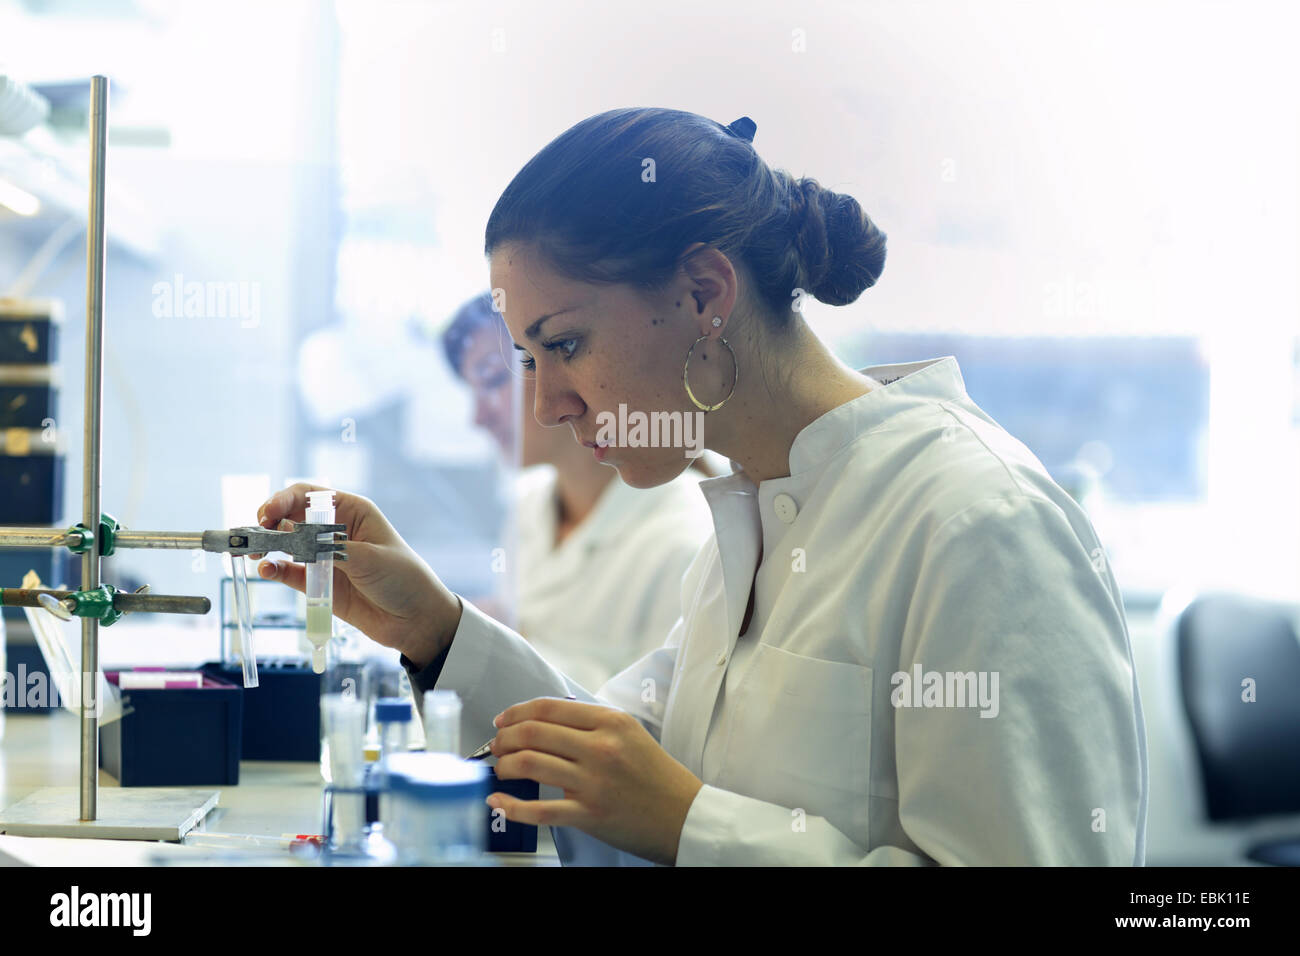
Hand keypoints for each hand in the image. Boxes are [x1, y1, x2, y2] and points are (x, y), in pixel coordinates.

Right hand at [251, 482, 459, 666]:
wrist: (417, 620)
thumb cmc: (404, 578)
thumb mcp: (369, 557)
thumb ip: (330, 547)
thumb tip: (293, 537)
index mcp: (352, 511)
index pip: (309, 495)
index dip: (283, 500)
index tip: (267, 515)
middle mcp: (335, 530)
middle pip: (291, 518)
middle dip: (269, 523)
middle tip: (255, 536)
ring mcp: (326, 557)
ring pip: (286, 545)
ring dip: (267, 546)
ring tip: (253, 554)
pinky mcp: (320, 583)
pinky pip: (290, 572)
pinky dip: (276, 570)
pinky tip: (267, 571)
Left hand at [488, 697, 703, 865]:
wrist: (684, 815)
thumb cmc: (656, 775)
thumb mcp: (630, 733)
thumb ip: (592, 723)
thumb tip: (547, 720)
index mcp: (610, 722)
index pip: (549, 708)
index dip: (517, 712)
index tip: (503, 720)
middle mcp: (600, 748)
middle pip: (533, 733)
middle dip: (504, 737)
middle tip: (497, 744)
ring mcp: (593, 782)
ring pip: (530, 764)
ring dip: (504, 765)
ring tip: (500, 767)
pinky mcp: (589, 814)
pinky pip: (539, 809)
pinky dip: (512, 805)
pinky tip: (498, 800)